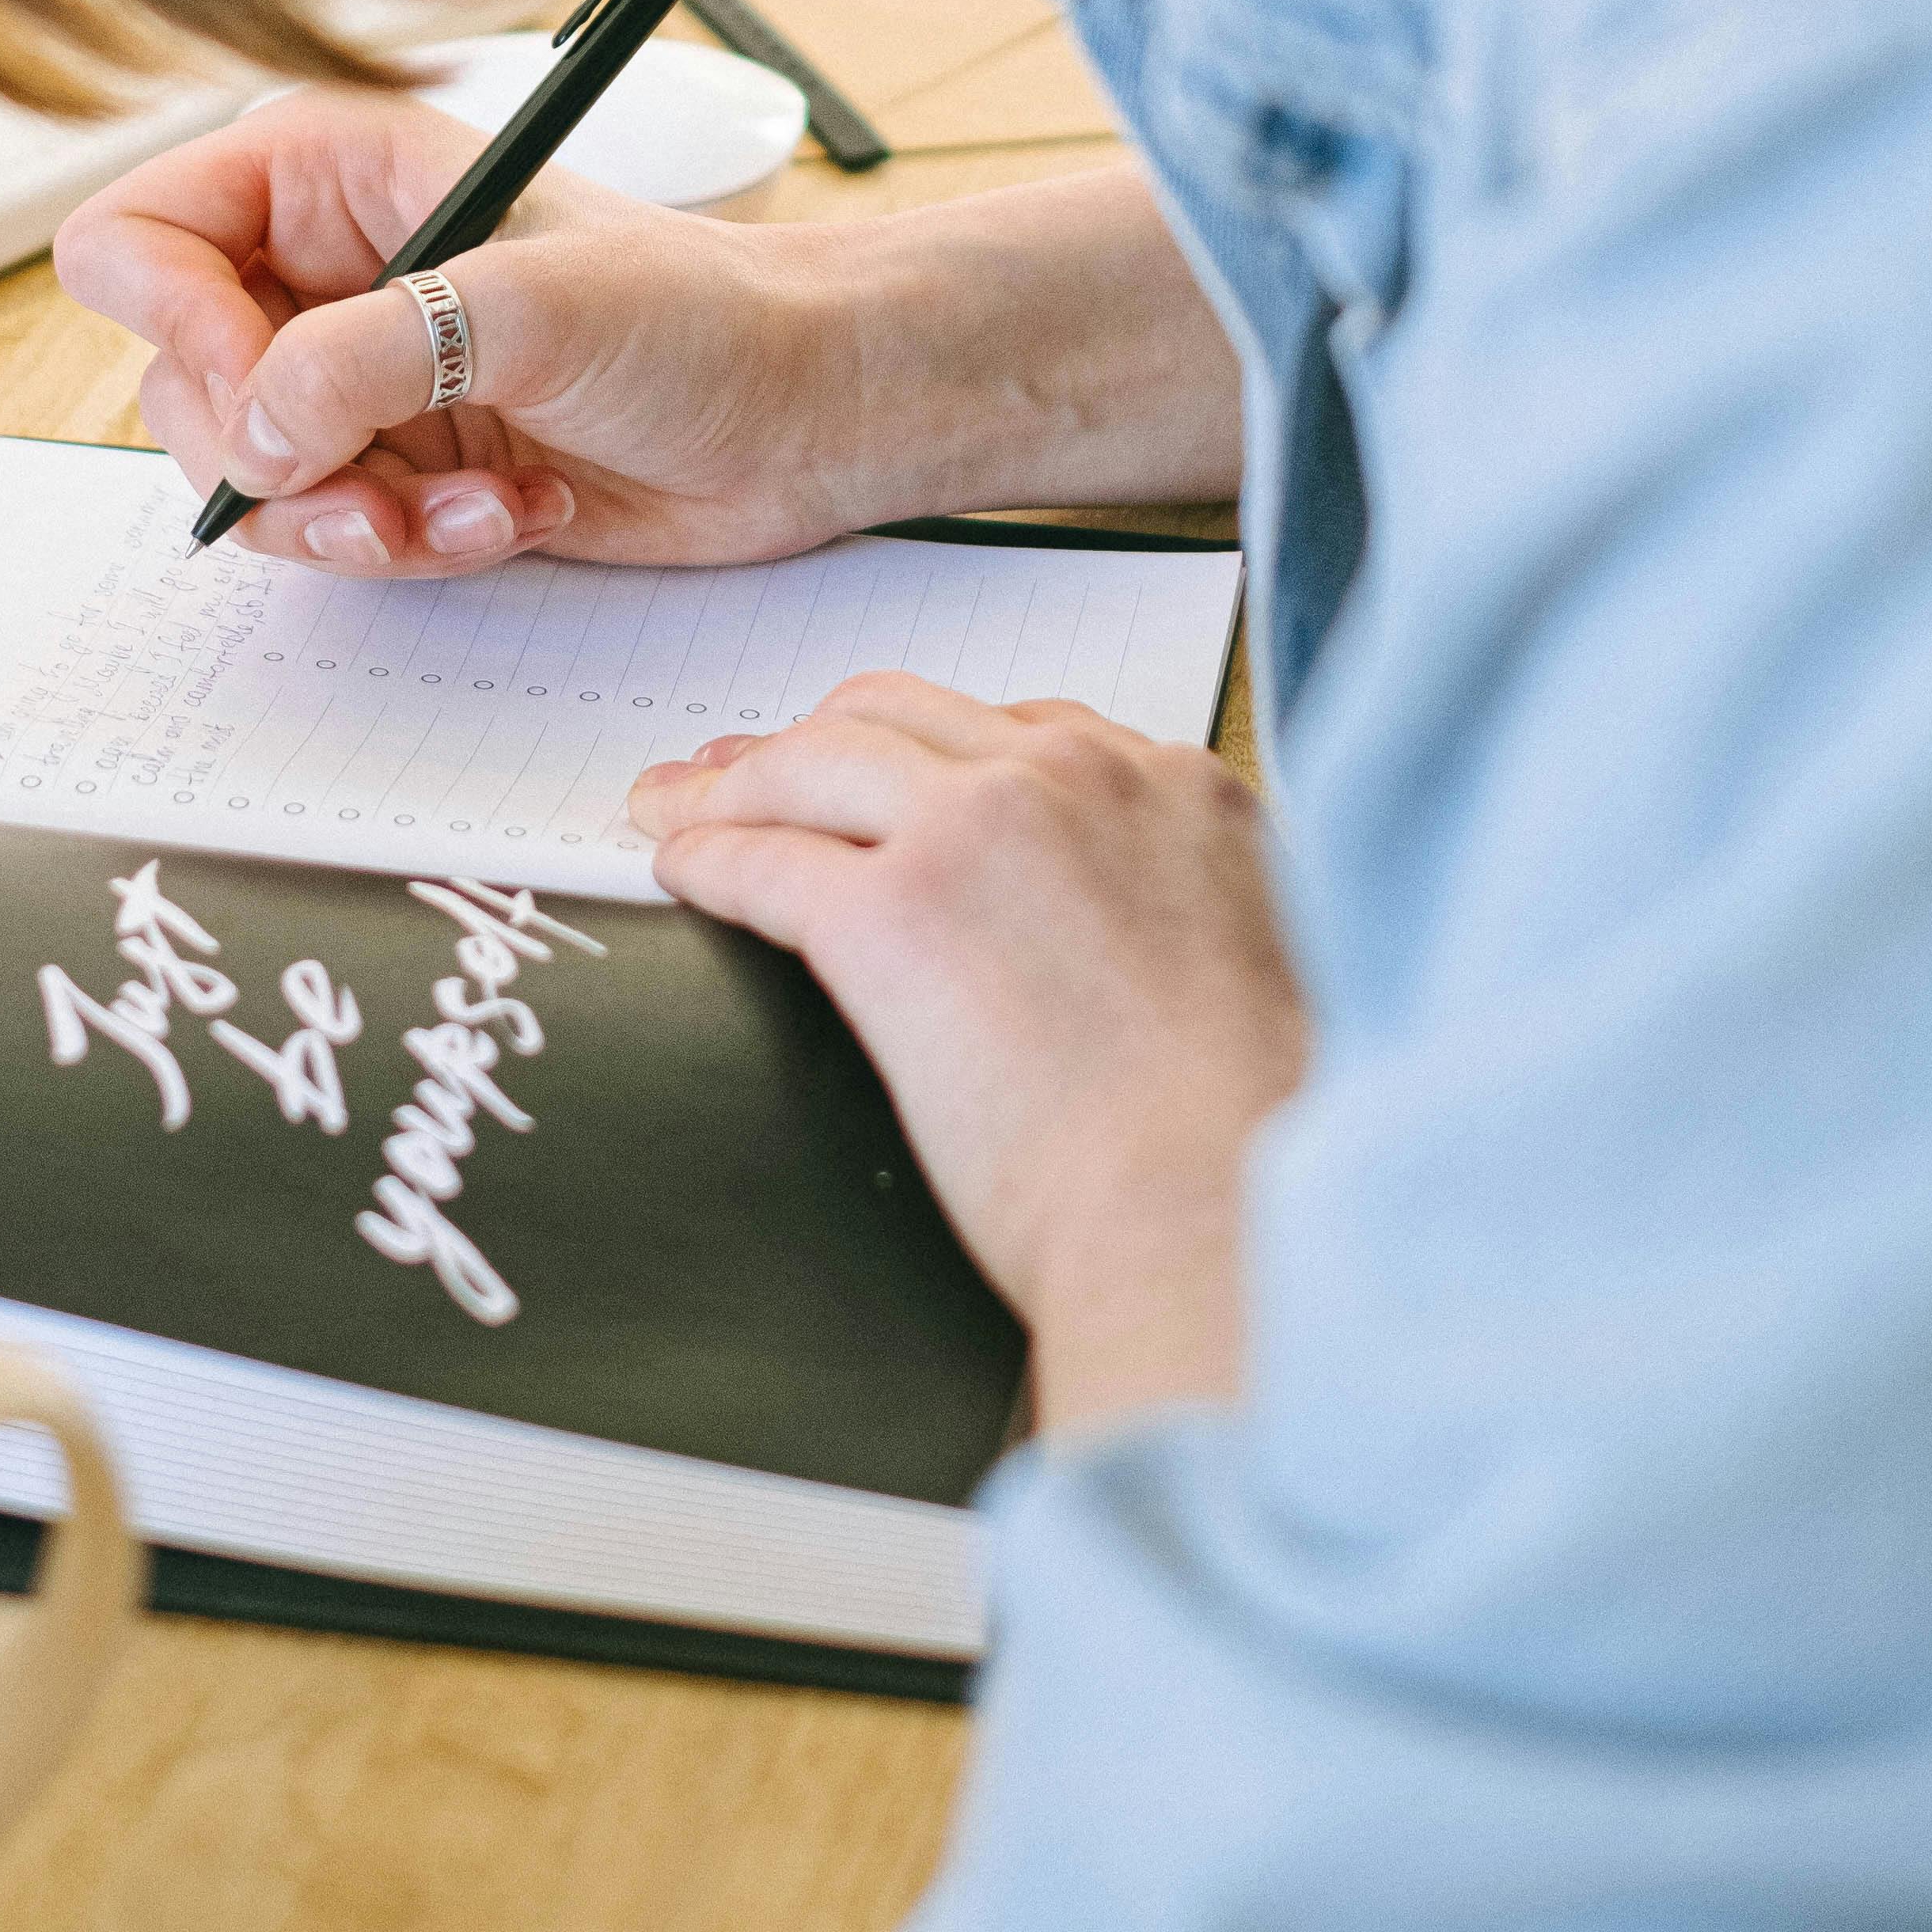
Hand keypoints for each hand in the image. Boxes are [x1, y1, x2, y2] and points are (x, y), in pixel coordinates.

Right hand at [54, 94, 855, 574]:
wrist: (803, 414)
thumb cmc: (701, 313)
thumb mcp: (532, 306)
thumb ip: (364, 358)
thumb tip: (248, 437)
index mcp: (326, 173)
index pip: (137, 238)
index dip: (175, 324)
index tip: (266, 393)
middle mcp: (321, 271)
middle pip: (177, 383)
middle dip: (279, 459)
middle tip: (380, 484)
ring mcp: (356, 376)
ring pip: (249, 479)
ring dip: (356, 518)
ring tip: (476, 504)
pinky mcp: (398, 464)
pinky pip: (333, 533)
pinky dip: (411, 545)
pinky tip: (510, 514)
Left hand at [628, 675, 1299, 1414]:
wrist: (1220, 1214)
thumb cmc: (1249, 1143)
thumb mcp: (1249, 962)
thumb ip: (1175, 904)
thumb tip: (1113, 930)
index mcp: (1177, 789)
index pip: (1017, 731)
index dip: (930, 750)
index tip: (885, 768)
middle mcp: (1078, 779)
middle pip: (901, 717)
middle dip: (815, 740)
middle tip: (749, 768)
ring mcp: (977, 832)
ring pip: (818, 761)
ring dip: (737, 782)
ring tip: (682, 808)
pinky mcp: (890, 915)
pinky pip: (765, 860)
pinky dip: (709, 857)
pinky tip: (683, 872)